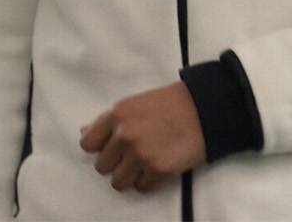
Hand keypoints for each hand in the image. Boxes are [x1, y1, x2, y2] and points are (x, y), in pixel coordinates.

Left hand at [79, 82, 204, 192]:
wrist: (207, 108)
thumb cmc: (172, 102)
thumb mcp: (135, 104)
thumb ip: (109, 121)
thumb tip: (84, 132)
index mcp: (117, 115)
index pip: (88, 144)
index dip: (100, 147)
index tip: (113, 147)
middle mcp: (124, 135)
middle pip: (102, 167)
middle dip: (116, 163)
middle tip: (133, 155)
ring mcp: (141, 154)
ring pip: (118, 182)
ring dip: (130, 176)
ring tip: (145, 164)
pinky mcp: (159, 170)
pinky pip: (142, 188)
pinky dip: (149, 181)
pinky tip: (159, 167)